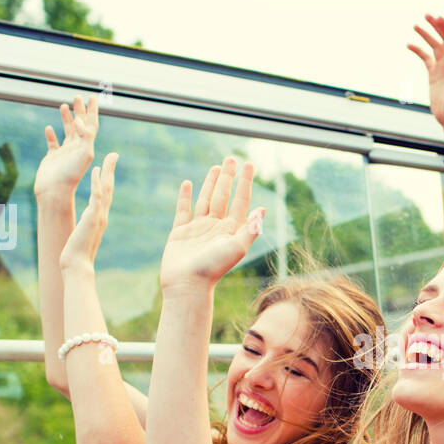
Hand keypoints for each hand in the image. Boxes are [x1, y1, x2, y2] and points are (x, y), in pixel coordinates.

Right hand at [34, 95, 98, 197]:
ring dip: (66, 119)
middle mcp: (77, 149)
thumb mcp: (83, 154)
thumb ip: (85, 136)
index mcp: (86, 146)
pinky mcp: (53, 158)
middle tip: (78, 96)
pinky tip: (49, 128)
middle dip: (80, 111)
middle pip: (80, 126)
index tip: (92, 97)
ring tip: (64, 105)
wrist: (55, 191)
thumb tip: (81, 120)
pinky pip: (53, 144)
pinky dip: (51, 135)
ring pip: (67, 132)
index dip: (92, 111)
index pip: (91, 125)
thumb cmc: (70, 175)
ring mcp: (65, 153)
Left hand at [60, 153, 118, 271]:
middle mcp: (102, 215)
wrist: (77, 265)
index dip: (106, 180)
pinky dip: (97, 183)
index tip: (107, 167)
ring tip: (110, 157)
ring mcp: (99, 216)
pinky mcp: (92, 218)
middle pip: (109, 188)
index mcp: (99, 218)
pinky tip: (95, 171)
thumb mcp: (82, 235)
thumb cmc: (76, 253)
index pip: (105, 195)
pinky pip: (96, 197)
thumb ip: (85, 226)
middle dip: (111, 171)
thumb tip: (85, 222)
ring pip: (106, 190)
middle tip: (114, 154)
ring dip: (108, 172)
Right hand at [159, 158, 263, 290]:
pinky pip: (183, 210)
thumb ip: (250, 229)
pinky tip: (188, 184)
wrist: (187, 284)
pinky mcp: (180, 233)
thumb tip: (263, 209)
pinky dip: (186, 197)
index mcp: (231, 230)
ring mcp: (198, 229)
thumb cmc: (213, 268)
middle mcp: (216, 227)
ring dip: (211, 183)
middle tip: (232, 158)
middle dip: (228, 178)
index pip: (240, 200)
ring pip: (206, 200)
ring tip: (216, 167)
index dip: (245, 182)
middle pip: (224, 196)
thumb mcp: (236, 248)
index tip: (249, 164)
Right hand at [408, 14, 443, 127]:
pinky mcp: (433, 74)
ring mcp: (442, 67)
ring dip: (425, 35)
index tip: (436, 16)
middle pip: (443, 37)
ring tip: (415, 26)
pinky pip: (425, 58)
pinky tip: (409, 45)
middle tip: (425, 15)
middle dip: (435, 26)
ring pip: (433, 46)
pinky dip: (418, 50)